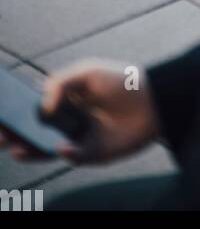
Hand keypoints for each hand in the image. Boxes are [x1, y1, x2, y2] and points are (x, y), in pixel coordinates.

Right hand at [0, 61, 159, 164]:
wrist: (154, 99)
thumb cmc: (121, 81)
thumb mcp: (87, 71)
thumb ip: (59, 83)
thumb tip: (41, 107)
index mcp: (66, 98)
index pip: (34, 107)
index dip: (18, 111)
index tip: (2, 112)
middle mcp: (69, 119)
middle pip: (35, 130)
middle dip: (16, 133)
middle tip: (1, 136)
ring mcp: (79, 137)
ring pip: (47, 148)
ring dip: (30, 150)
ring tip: (15, 148)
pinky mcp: (92, 153)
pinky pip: (73, 157)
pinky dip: (65, 153)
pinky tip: (60, 146)